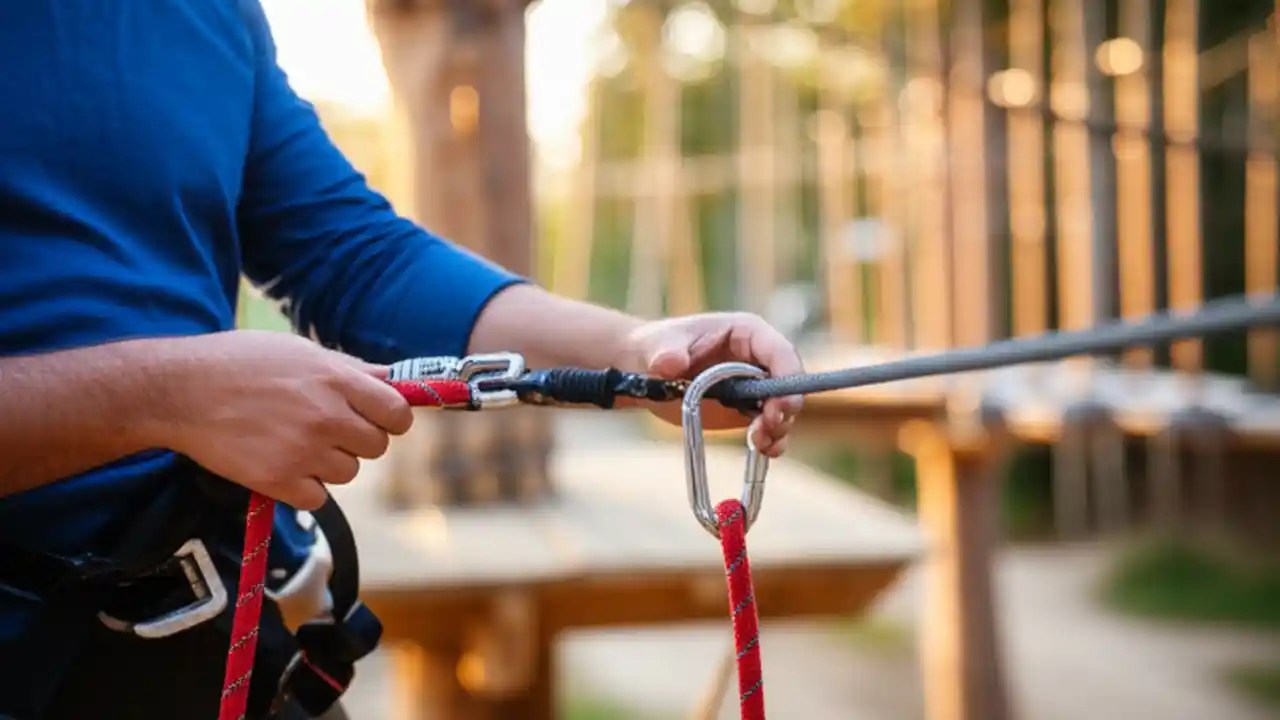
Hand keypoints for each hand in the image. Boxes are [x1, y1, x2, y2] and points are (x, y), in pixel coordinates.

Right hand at [157, 330, 412, 509]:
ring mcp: (302, 451)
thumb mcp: (299, 350)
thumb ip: (350, 368)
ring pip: (348, 473)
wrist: (179, 391)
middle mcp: (326, 416)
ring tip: (294, 442)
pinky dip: (304, 488)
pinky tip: (281, 464)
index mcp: (335, 379)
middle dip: (358, 440)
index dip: (392, 418)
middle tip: (327, 429)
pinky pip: (317, 498)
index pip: (397, 412)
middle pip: (376, 446)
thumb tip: (392, 379)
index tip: (378, 419)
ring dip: (329, 464)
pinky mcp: (277, 480)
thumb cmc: (238, 362)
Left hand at [620, 313, 803, 457]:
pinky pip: (768, 427)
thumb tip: (670, 363)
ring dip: (778, 428)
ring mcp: (754, 387)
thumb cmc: (656, 347)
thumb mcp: (658, 346)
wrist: (644, 371)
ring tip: (760, 442)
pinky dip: (770, 440)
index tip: (781, 405)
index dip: (788, 377)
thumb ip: (665, 353)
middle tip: (768, 426)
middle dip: (785, 408)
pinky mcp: (746, 411)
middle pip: (788, 384)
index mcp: (747, 333)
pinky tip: (763, 450)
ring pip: (783, 409)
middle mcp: (758, 359)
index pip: (781, 352)